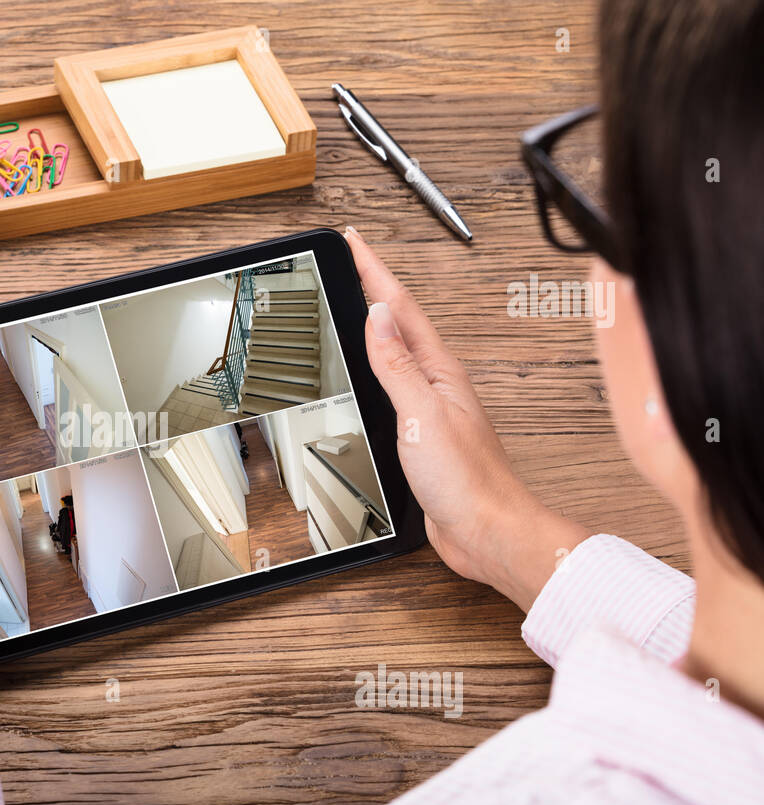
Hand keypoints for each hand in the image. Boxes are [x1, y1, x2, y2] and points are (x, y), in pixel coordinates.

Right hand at [345, 227, 589, 611]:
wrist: (487, 531)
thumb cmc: (467, 480)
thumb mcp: (422, 414)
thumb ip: (396, 366)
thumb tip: (376, 316)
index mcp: (438, 370)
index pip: (399, 306)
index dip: (373, 271)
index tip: (352, 241)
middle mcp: (435, 383)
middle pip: (398, 322)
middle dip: (372, 287)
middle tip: (349, 259)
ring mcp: (429, 408)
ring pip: (396, 353)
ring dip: (374, 324)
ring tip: (355, 301)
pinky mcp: (421, 435)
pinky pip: (392, 387)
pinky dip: (374, 367)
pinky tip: (368, 370)